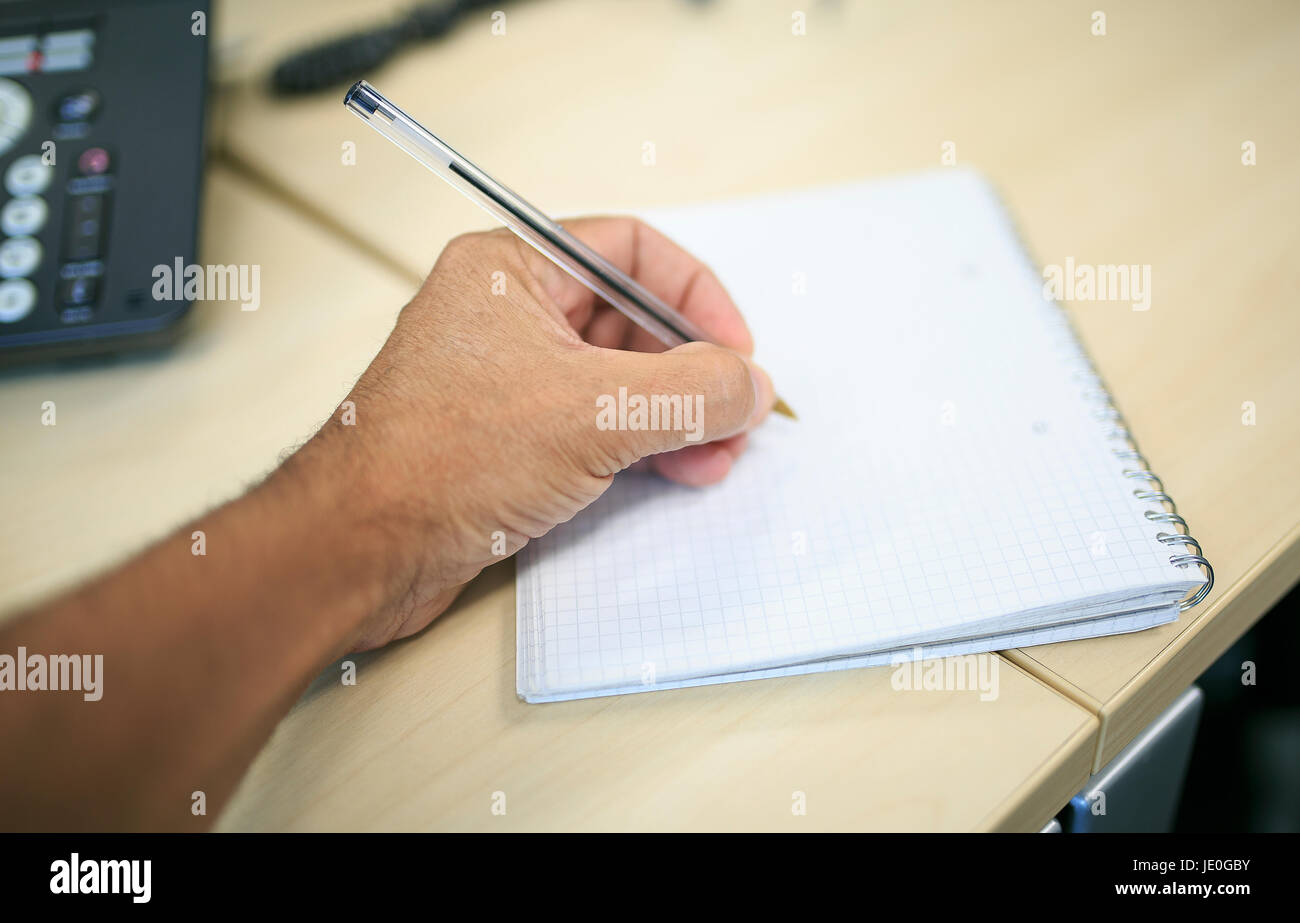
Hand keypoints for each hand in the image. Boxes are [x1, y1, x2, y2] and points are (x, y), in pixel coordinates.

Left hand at [304, 217, 775, 649]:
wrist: (360, 551)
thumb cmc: (443, 460)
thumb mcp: (594, 413)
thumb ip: (690, 391)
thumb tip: (751, 383)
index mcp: (510, 269)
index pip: (630, 251)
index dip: (697, 295)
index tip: (740, 349)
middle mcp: (506, 316)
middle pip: (630, 319)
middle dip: (692, 369)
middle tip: (736, 416)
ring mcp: (506, 381)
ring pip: (616, 380)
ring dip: (675, 416)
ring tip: (716, 457)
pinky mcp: (506, 440)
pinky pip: (593, 427)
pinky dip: (640, 446)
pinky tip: (675, 473)